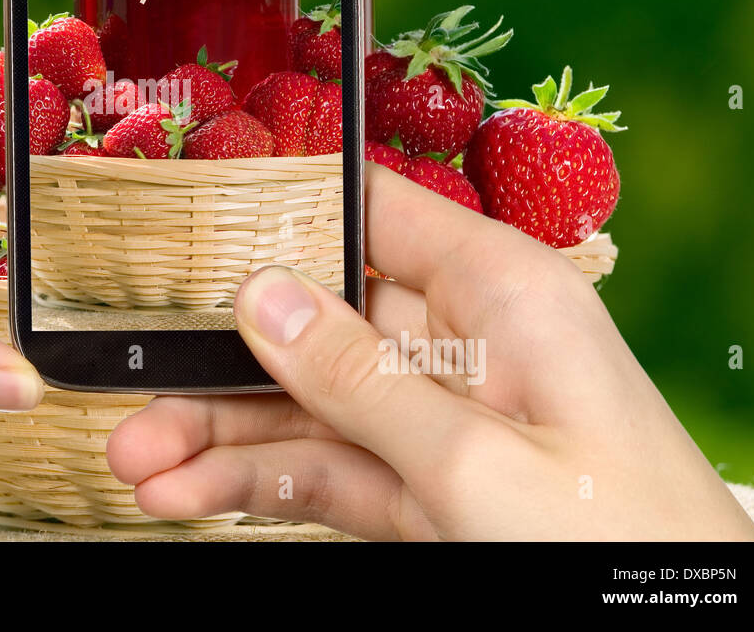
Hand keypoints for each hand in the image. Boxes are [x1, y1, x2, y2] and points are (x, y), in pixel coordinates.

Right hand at [108, 164, 753, 539]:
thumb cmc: (621, 543)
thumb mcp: (479, 462)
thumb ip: (361, 380)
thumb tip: (262, 297)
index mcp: (499, 291)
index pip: (371, 213)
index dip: (278, 210)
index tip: (183, 221)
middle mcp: (462, 342)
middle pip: (315, 325)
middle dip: (219, 361)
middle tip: (132, 385)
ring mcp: (438, 419)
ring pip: (306, 405)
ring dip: (220, 434)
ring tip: (137, 465)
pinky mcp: (424, 486)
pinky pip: (325, 468)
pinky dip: (258, 482)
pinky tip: (191, 494)